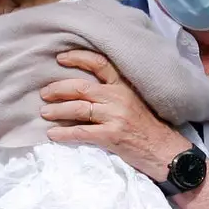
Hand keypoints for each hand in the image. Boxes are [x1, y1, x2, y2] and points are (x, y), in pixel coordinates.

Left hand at [41, 49, 191, 180]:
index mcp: (123, 86)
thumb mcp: (133, 101)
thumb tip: (83, 89)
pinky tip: (52, 134)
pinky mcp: (111, 136)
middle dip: (58, 88)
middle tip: (44, 92)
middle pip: (81, 87)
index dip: (78, 58)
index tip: (60, 58)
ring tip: (44, 112)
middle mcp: (118, 97)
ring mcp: (115, 116)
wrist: (163, 150)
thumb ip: (113, 92)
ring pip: (78, 109)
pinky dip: (64, 133)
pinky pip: (81, 132)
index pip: (99, 64)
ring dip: (57, 110)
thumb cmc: (147, 127)